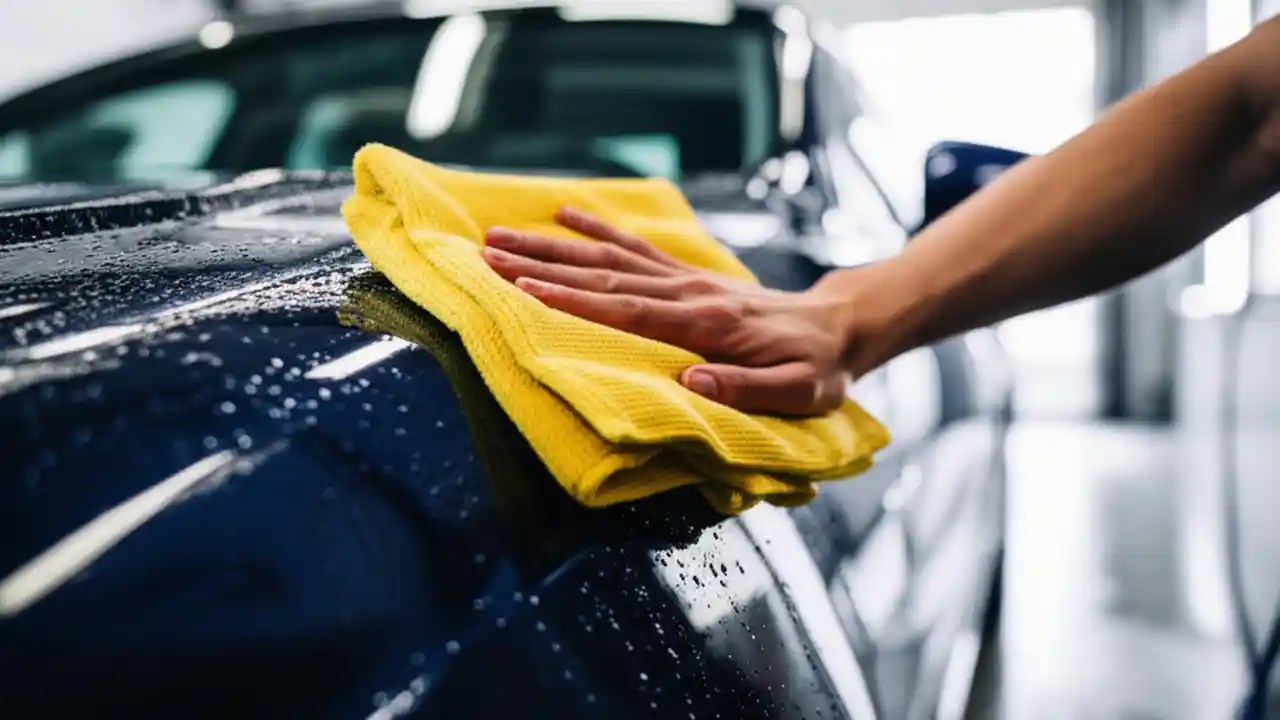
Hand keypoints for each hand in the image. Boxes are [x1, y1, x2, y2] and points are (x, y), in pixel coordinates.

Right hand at [482, 206, 856, 415]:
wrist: (841, 326)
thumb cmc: (818, 369)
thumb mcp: (799, 394)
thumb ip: (746, 390)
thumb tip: (690, 384)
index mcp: (708, 325)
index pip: (628, 311)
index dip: (574, 300)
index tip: (524, 287)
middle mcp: (690, 293)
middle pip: (604, 277)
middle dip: (543, 266)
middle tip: (488, 255)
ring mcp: (688, 280)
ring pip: (610, 257)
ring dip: (555, 246)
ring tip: (503, 236)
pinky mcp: (690, 276)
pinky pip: (637, 248)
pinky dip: (600, 228)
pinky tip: (565, 213)